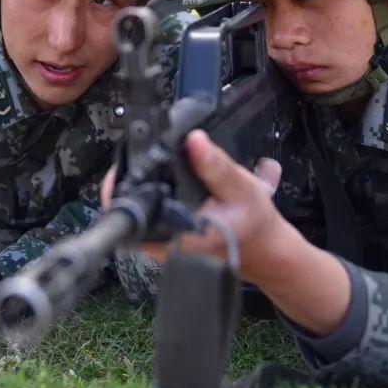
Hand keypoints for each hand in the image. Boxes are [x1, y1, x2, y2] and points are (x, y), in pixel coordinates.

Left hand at [101, 130, 283, 283]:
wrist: (263, 247)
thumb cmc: (254, 222)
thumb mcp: (241, 189)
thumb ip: (216, 166)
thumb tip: (194, 141)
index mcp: (177, 233)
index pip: (133, 207)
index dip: (124, 179)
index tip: (132, 156)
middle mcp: (162, 242)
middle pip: (128, 204)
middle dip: (135, 176)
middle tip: (148, 152)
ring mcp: (161, 243)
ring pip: (136, 208)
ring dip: (144, 184)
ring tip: (159, 163)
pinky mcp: (165, 239)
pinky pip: (148, 212)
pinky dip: (154, 193)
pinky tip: (167, 180)